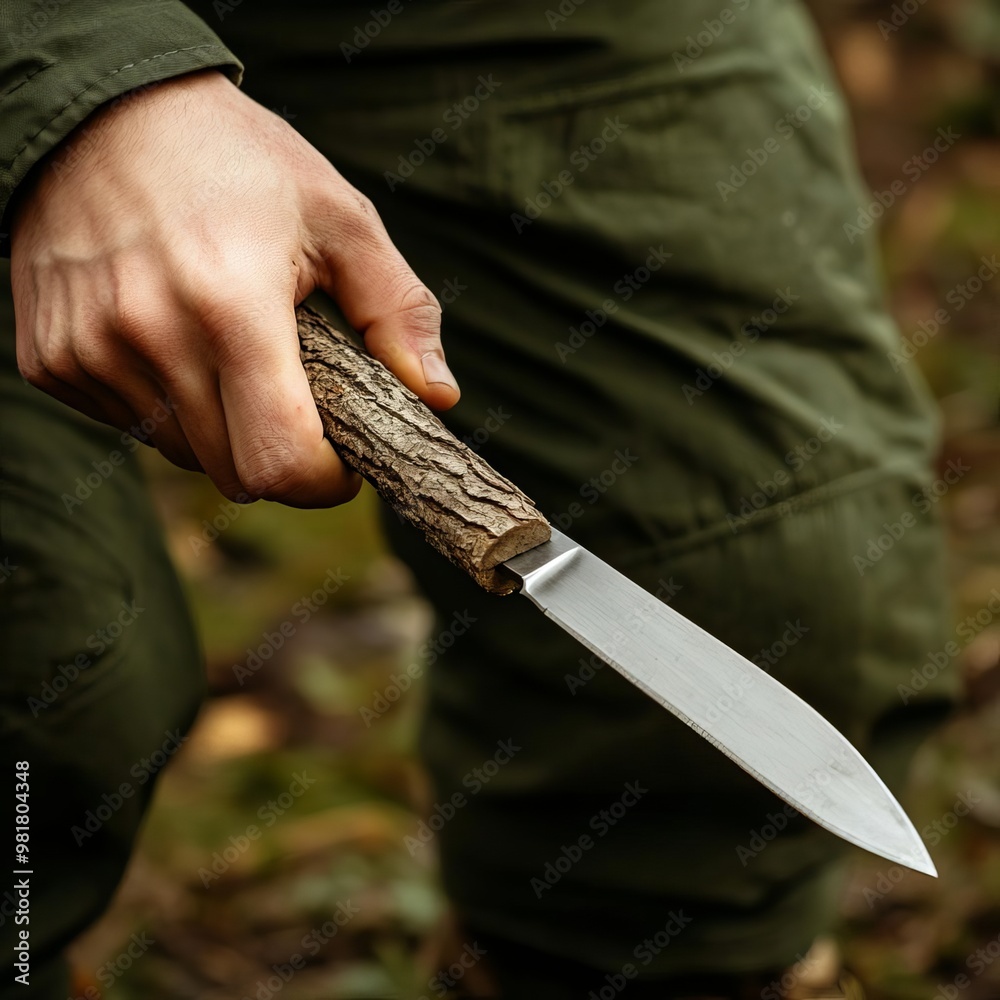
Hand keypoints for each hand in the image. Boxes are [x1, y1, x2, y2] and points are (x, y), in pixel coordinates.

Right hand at [10, 69, 457, 506]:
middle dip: (282, 457)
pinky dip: (169, 407)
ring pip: (183, 454)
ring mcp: (88, 350)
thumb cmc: (240, 162)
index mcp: (230, 304)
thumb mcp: (340, 218)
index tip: (344, 462)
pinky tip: (177, 343)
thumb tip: (439, 397)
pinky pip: (132, 426)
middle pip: (234, 474)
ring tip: (234, 354)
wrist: (102, 109)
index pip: (280, 460)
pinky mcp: (50, 359)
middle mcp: (147, 335)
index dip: (324, 481)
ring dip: (224, 431)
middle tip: (299, 403)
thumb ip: (399, 312)